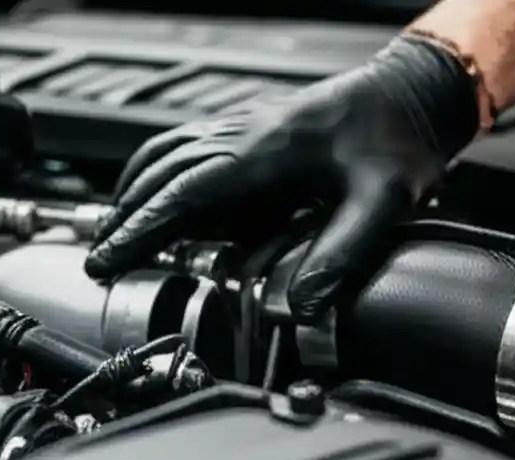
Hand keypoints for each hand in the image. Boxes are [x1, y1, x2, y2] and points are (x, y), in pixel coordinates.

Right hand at [86, 36, 478, 322]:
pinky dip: (169, 178)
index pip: (183, 191)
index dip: (142, 229)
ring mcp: (248, 129)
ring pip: (172, 156)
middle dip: (127, 216)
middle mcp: (246, 134)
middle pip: (163, 173)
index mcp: (265, 152)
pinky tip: (176, 207)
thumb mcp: (382, 203)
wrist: (412, 96)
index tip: (109, 258)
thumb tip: (303, 308)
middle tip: (102, 257)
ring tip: (122, 234)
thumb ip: (342, 254)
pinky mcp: (258, 133)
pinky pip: (196, 151)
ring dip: (141, 193)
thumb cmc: (399, 141)